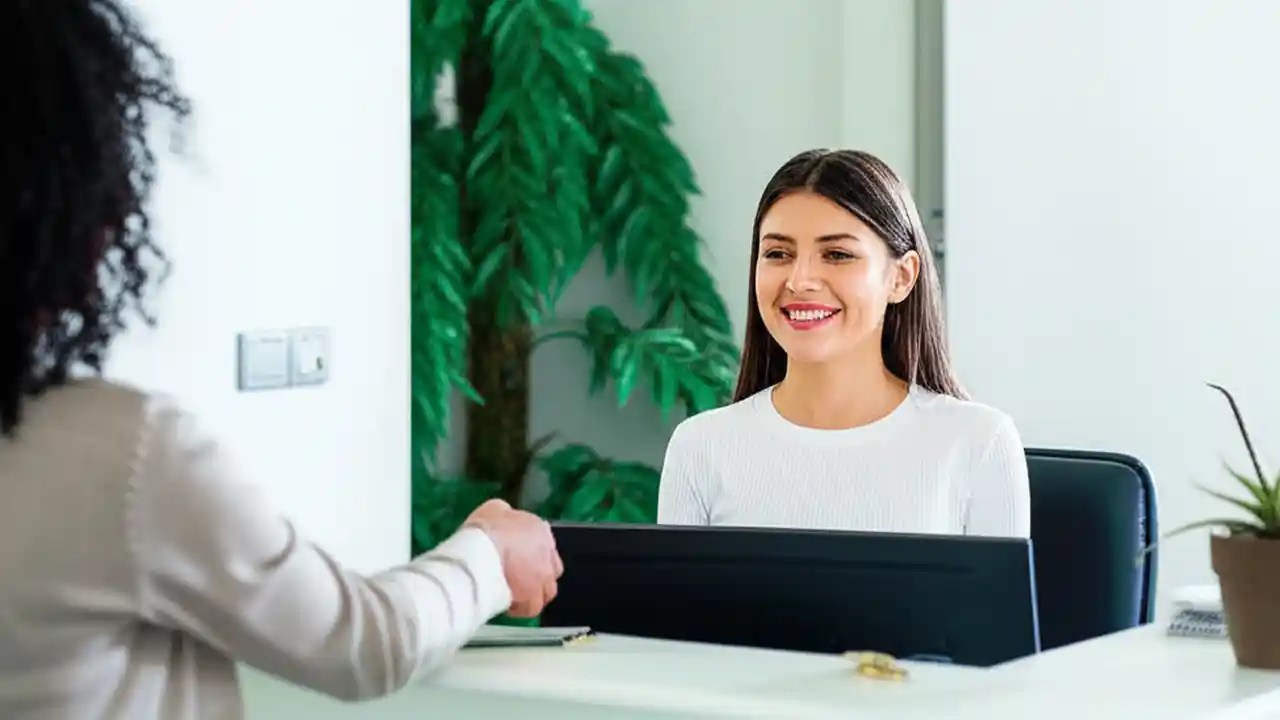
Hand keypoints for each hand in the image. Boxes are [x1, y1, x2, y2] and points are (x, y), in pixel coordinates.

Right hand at [464, 499, 563, 616]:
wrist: (482, 552)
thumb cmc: (487, 529)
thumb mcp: (495, 509)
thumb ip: (505, 515)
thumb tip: (503, 517)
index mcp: (541, 531)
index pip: (547, 546)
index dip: (534, 555)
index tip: (520, 560)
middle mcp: (547, 555)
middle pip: (552, 570)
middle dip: (540, 575)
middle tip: (521, 579)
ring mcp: (542, 578)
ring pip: (546, 592)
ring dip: (534, 594)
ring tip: (516, 596)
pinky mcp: (532, 598)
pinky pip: (531, 608)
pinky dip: (521, 608)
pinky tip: (508, 605)